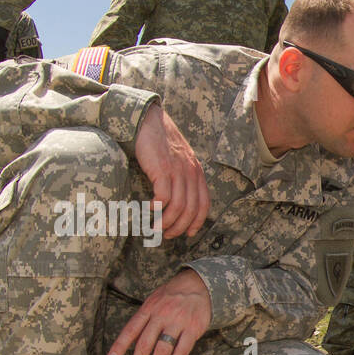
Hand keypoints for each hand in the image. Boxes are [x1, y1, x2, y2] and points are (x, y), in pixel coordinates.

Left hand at [107, 269, 212, 354]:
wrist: (199, 284)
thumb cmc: (172, 296)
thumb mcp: (154, 300)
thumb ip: (144, 318)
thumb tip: (130, 341)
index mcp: (148, 308)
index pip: (131, 329)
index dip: (120, 345)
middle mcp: (161, 315)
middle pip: (145, 343)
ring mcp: (178, 321)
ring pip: (163, 348)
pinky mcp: (194, 328)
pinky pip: (182, 349)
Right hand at [134, 104, 210, 238]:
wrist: (149, 120)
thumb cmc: (161, 141)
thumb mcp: (181, 159)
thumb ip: (184, 177)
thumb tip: (180, 199)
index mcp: (197, 172)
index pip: (204, 204)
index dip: (197, 222)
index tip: (188, 233)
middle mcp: (191, 173)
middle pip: (191, 210)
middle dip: (179, 227)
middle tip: (167, 234)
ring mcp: (177, 171)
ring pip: (178, 207)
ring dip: (167, 222)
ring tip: (156, 228)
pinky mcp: (162, 169)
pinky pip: (164, 197)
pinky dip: (158, 208)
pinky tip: (150, 210)